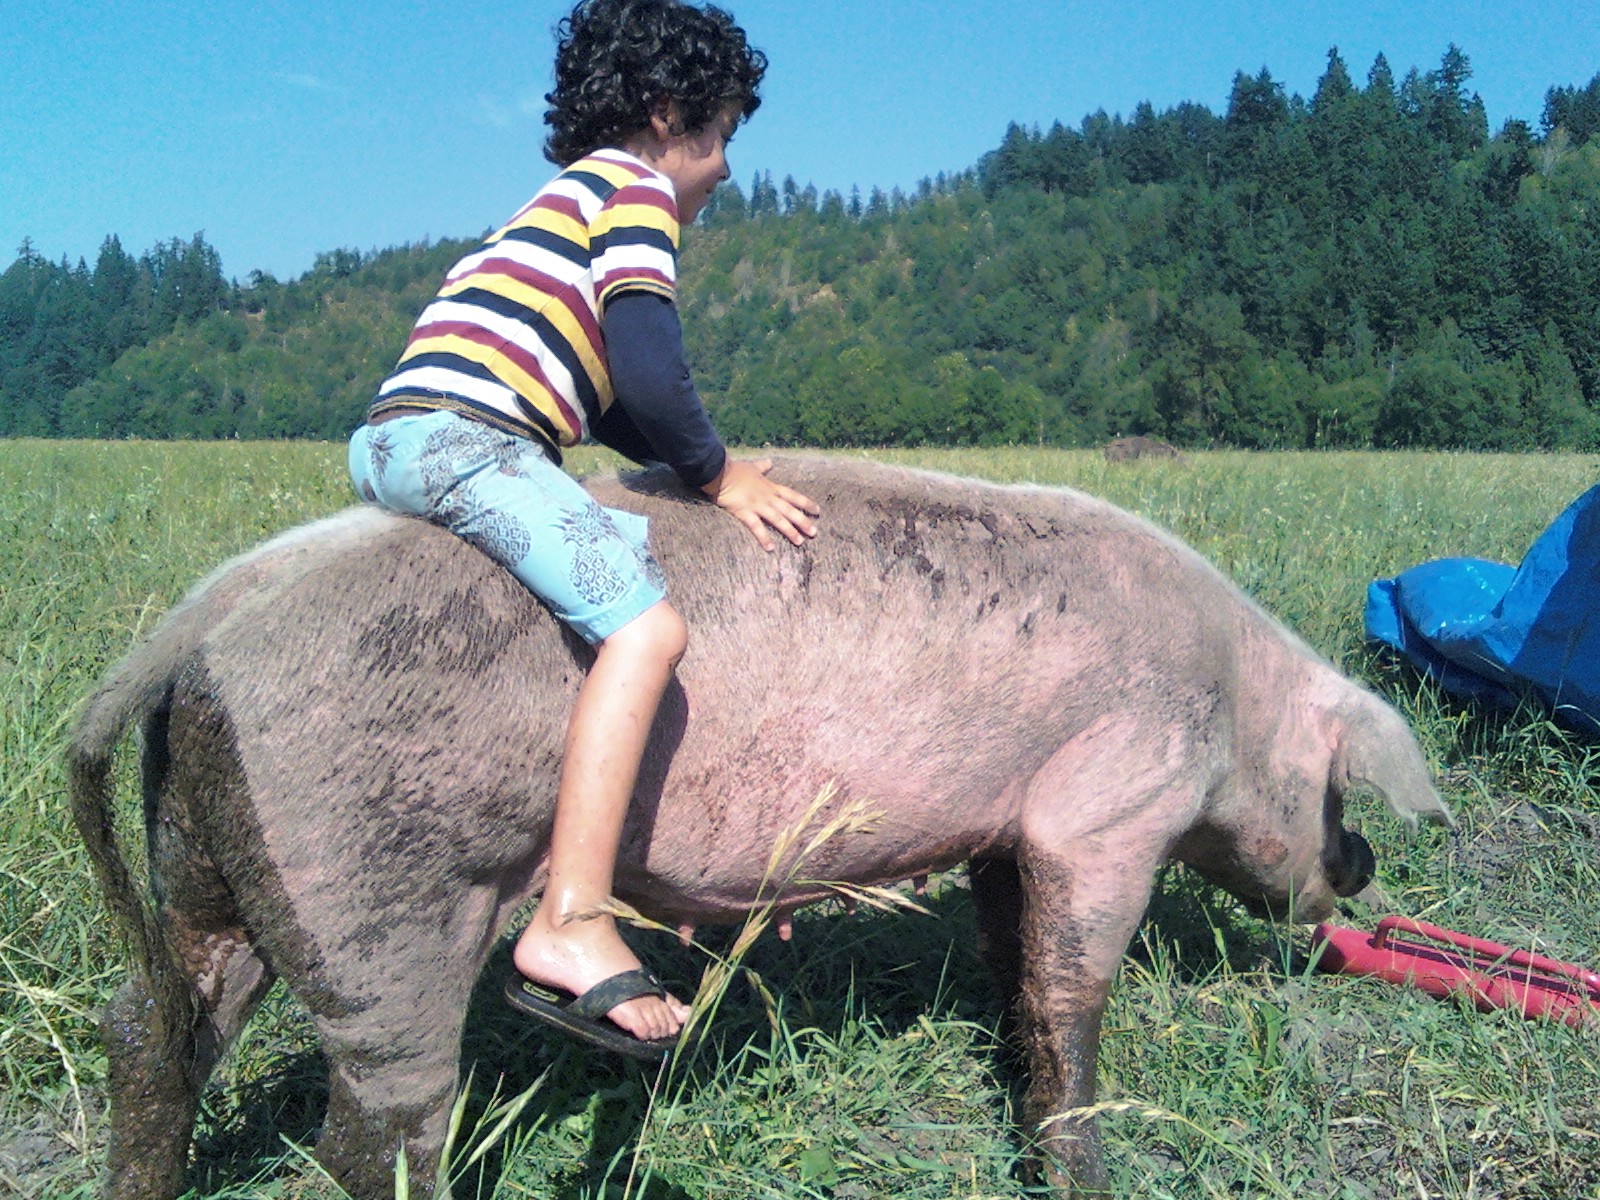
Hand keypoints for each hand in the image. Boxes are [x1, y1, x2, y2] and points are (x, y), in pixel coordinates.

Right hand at [701, 459, 820, 550]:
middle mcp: (767, 497)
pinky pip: (756, 527)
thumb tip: (769, 462)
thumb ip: (762, 467)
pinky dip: (764, 537)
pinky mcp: (745, 512)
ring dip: (790, 530)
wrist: (720, 472)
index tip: (817, 511)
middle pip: (789, 510)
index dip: (806, 503)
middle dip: (803, 521)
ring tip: (800, 542)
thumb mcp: (753, 467)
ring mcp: (757, 505)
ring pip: (778, 519)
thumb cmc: (736, 470)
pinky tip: (771, 548)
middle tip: (814, 533)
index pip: (792, 496)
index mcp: (770, 487)